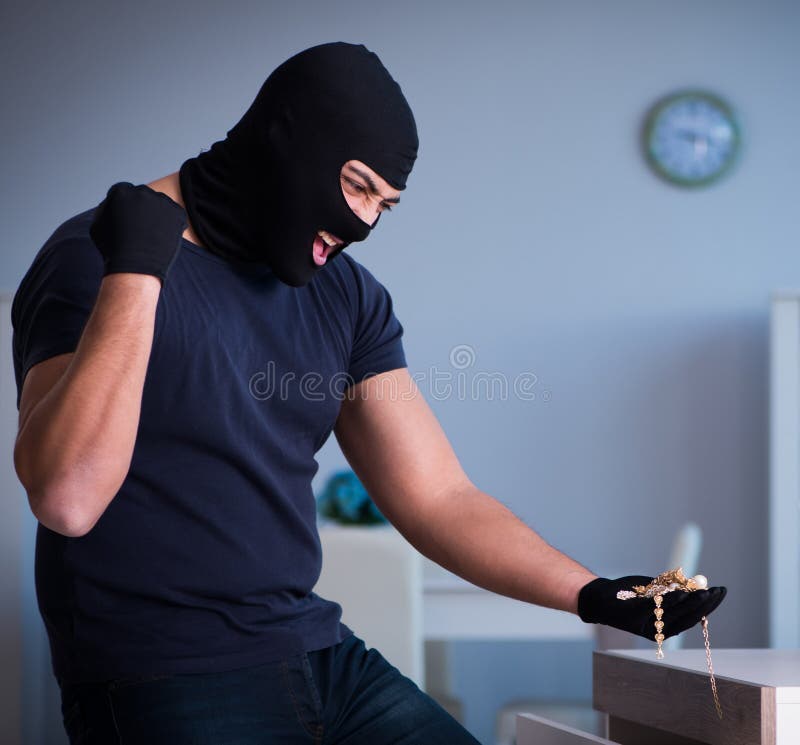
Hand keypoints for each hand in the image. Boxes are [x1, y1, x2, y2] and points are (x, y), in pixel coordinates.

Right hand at [90, 182, 188, 285]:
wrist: (135, 265)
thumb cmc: (113, 249)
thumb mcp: (98, 224)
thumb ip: (106, 208)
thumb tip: (114, 202)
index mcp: (121, 191)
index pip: (125, 192)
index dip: (126, 208)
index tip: (129, 221)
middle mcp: (142, 191)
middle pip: (143, 196)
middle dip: (142, 210)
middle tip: (142, 230)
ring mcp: (161, 201)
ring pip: (160, 204)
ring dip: (158, 215)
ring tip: (152, 235)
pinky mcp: (177, 212)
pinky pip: (176, 214)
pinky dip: (173, 224)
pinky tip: (164, 237)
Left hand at [577, 575, 726, 639]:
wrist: (601, 597)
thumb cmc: (630, 594)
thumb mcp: (655, 590)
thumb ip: (673, 589)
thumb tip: (697, 583)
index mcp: (668, 626)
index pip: (694, 616)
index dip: (709, 605)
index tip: (721, 591)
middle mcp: (660, 629)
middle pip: (688, 617)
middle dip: (704, 603)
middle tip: (716, 591)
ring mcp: (647, 624)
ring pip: (674, 613)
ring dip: (691, 603)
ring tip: (704, 592)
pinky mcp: (634, 616)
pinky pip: (655, 608)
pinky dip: (669, 601)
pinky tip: (680, 592)